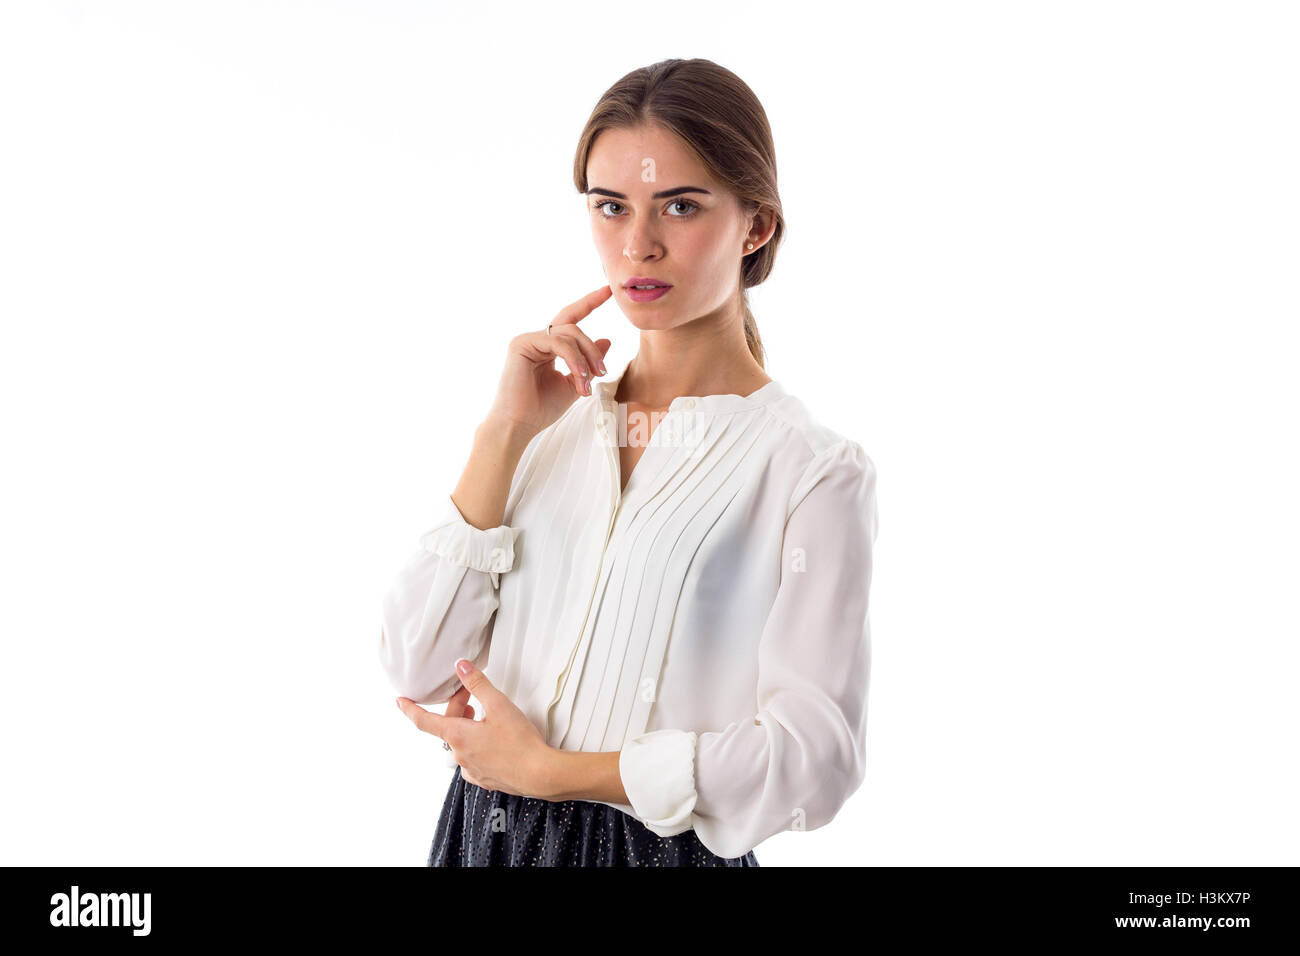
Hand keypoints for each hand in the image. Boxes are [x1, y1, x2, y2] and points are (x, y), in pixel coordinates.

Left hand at [395, 659, 554, 797]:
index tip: (400, 702)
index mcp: (458, 736)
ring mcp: (471, 769)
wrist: (540, 774)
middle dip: (459, 708)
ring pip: (461, 743)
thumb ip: (478, 684)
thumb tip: (461, 666)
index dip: (411, 709)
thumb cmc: (521, 742)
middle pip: (449, 727)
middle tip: (474, 695)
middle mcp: (460, 755)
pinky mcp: (484, 779)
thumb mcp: (499, 705)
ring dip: (468, 728)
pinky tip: (493, 741)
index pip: (425, 721)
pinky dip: (478, 746)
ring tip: (486, 718)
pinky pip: (472, 759)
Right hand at [484, 286, 614, 436]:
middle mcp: (537, 339)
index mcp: (548, 346)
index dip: (589, 303)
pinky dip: (573, 360)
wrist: (520, 425)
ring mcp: (528, 339)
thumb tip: (607, 339)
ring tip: (586, 383)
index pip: (571, 319)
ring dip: (585, 358)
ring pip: (569, 334)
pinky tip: (578, 378)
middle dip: (591, 348)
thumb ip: (588, 362)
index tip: (608, 290)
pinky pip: (558, 343)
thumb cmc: (541, 409)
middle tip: (603, 372)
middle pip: (574, 327)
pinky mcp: (522, 343)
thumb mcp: (575, 383)